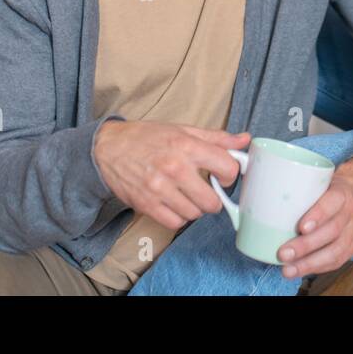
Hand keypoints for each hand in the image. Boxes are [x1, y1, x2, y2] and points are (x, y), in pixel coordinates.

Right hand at [92, 120, 250, 230]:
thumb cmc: (147, 138)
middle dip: (214, 198)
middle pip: (212, 201)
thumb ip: (216, 138)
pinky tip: (174, 204)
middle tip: (206, 190)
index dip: (230, 173)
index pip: (227, 168)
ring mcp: (160, 189)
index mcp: (187, 146)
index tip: (223, 174)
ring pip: (195, 214)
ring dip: (195, 208)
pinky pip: (175, 223)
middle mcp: (175, 168)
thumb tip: (244, 140)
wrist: (108, 148)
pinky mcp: (147, 205)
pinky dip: (178, 217)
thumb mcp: (182, 130)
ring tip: (187, 195)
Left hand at [275, 158, 352, 279]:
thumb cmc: (330, 186)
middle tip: (283, 253)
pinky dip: (317, 267)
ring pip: (336, 251)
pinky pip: (337, 261)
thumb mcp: (318, 177)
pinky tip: (300, 269)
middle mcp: (351, 212)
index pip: (333, 202)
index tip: (300, 227)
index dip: (318, 215)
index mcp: (342, 192)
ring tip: (288, 269)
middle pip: (332, 231)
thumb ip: (295, 183)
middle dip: (306, 246)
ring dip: (310, 263)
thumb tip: (255, 184)